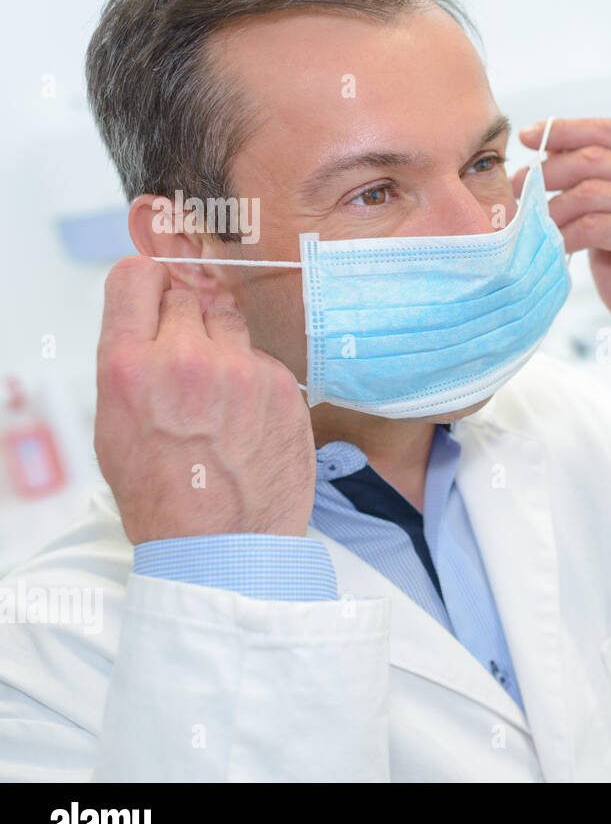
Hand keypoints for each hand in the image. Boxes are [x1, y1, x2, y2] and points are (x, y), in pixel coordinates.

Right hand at [94, 256, 315, 543]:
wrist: (221, 547)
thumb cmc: (162, 495)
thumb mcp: (115, 425)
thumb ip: (132, 363)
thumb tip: (153, 323)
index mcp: (130, 364)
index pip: (137, 276)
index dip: (148, 286)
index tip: (156, 300)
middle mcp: (186, 357)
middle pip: (189, 299)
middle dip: (187, 327)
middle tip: (188, 370)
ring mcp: (241, 370)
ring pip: (231, 325)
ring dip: (225, 350)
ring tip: (219, 402)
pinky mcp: (282, 387)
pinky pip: (264, 362)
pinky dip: (257, 383)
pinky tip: (248, 423)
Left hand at [513, 117, 610, 363]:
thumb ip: (598, 192)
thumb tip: (550, 159)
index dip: (566, 129)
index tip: (529, 135)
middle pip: (596, 157)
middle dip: (548, 170)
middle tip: (519, 185)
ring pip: (590, 191)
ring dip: (552, 208)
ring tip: (534, 223)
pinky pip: (593, 225)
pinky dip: (565, 235)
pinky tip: (554, 247)